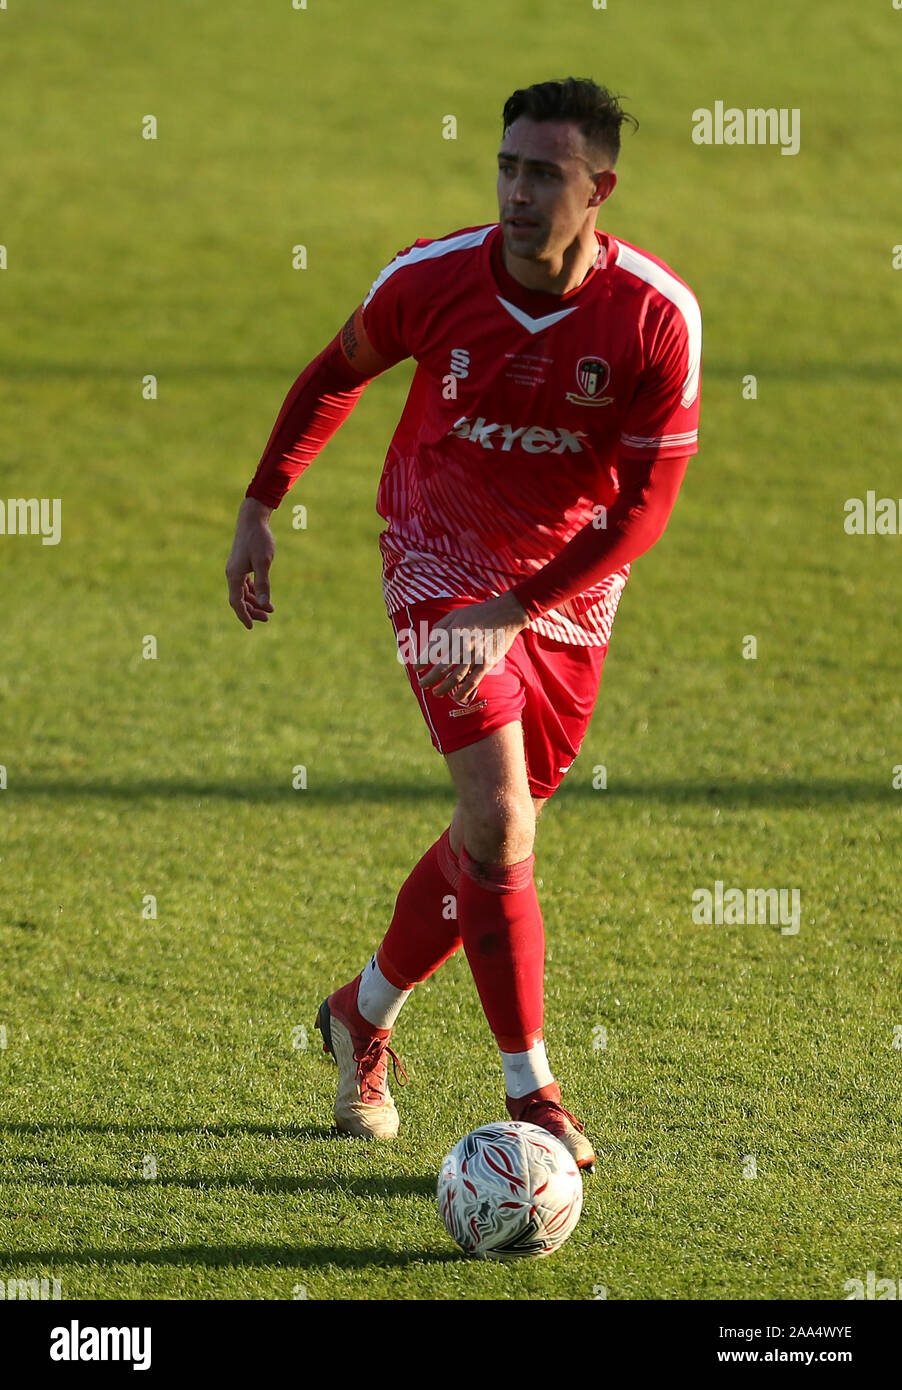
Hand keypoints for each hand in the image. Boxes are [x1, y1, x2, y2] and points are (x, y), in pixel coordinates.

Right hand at [226, 497, 275, 628]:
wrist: (252, 519)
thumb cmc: (258, 540)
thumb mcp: (263, 562)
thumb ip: (263, 584)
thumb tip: (265, 604)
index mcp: (234, 575)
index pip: (236, 602)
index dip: (244, 615)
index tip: (252, 627)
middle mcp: (232, 574)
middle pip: (240, 599)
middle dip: (252, 610)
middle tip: (268, 618)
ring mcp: (236, 569)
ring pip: (243, 592)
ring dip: (254, 602)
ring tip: (270, 609)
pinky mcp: (241, 564)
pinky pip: (245, 584)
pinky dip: (253, 592)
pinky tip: (263, 596)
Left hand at [415, 593, 527, 701]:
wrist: (505, 614)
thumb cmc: (478, 613)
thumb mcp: (455, 614)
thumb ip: (440, 628)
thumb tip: (429, 644)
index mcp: (453, 632)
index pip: (432, 651)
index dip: (422, 661)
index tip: (416, 668)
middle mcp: (463, 645)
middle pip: (442, 667)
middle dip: (429, 679)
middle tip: (422, 684)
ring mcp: (476, 655)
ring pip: (456, 677)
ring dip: (444, 688)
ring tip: (436, 693)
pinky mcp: (487, 662)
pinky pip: (474, 680)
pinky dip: (464, 691)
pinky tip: (456, 696)